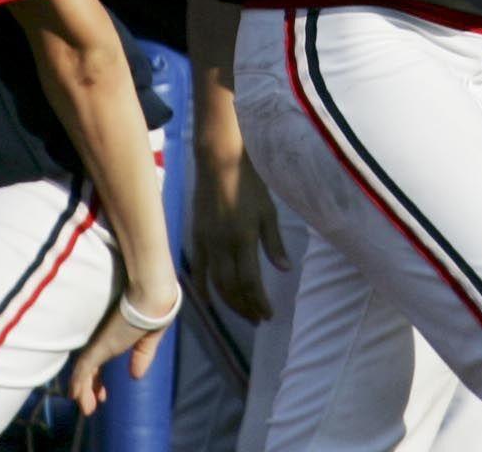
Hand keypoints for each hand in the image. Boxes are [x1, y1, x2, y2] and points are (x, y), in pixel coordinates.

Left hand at [68, 281, 178, 415]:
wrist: (153, 296)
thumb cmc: (155, 310)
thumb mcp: (150, 338)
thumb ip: (143, 356)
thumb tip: (136, 375)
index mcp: (115, 336)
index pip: (101, 359)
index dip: (99, 379)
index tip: (102, 395)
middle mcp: (104, 339)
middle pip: (90, 367)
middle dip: (91, 387)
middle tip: (94, 404)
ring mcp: (100, 342)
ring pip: (83, 372)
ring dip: (83, 392)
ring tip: (87, 409)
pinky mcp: (99, 346)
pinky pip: (83, 370)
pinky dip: (79, 385)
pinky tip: (77, 398)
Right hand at [191, 144, 289, 322]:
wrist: (219, 164)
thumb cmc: (249, 184)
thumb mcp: (269, 212)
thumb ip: (274, 243)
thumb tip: (285, 270)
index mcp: (244, 238)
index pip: (250, 281)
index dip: (259, 302)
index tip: (269, 314)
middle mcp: (223, 245)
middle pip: (232, 287)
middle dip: (245, 307)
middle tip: (257, 319)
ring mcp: (207, 243)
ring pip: (216, 283)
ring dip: (229, 303)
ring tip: (242, 313)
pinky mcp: (196, 238)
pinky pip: (198, 271)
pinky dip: (203, 289)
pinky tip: (210, 303)